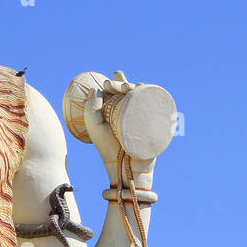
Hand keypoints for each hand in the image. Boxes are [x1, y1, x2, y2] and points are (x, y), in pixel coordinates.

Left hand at [79, 71, 155, 186]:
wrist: (125, 166)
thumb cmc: (108, 148)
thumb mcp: (95, 126)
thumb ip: (91, 108)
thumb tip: (95, 88)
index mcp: (117, 112)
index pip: (118, 93)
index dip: (115, 83)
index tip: (108, 80)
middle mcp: (131, 112)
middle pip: (129, 92)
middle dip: (123, 83)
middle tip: (115, 83)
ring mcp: (143, 117)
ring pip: (142, 96)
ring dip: (135, 86)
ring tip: (127, 86)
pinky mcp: (154, 123)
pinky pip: (155, 105)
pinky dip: (151, 94)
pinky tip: (146, 88)